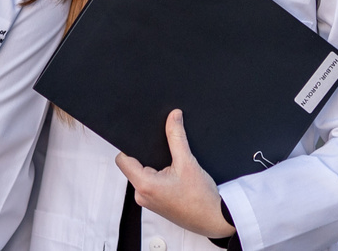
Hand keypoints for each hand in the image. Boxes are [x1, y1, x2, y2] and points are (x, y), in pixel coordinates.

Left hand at [115, 109, 235, 238]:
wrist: (214, 220)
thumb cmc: (201, 199)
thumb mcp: (188, 162)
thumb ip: (176, 136)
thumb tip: (173, 116)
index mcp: (145, 185)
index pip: (123, 160)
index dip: (130, 146)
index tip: (142, 138)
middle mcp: (142, 195)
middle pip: (133, 166)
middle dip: (147, 155)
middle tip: (162, 149)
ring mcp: (148, 201)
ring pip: (143, 175)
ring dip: (154, 166)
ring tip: (172, 164)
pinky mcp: (156, 204)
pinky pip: (150, 184)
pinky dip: (159, 176)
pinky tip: (174, 175)